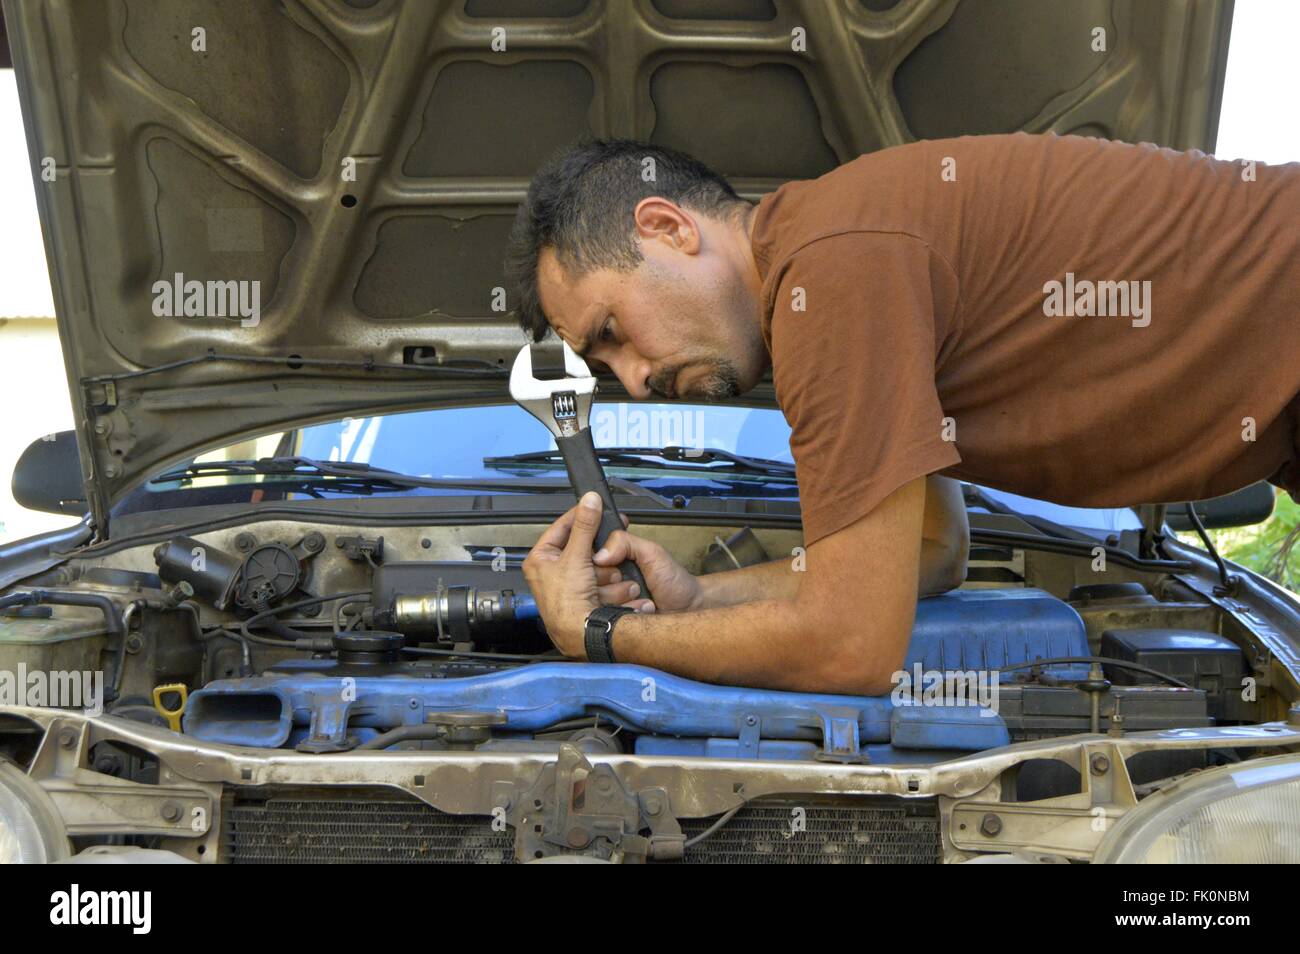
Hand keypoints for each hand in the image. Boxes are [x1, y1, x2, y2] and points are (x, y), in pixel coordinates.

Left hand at [522, 492, 653, 657]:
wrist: (580, 634)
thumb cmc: (566, 604)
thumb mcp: (576, 556)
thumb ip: (585, 527)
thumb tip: (589, 501)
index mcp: (540, 559)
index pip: (562, 528)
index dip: (581, 519)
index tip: (596, 510)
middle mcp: (551, 572)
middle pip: (585, 549)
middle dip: (598, 559)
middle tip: (598, 563)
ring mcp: (570, 586)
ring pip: (598, 567)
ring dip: (606, 575)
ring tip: (601, 584)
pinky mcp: (586, 598)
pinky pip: (604, 583)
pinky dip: (610, 588)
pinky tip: (607, 595)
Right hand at [593, 527, 702, 614]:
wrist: (688, 608)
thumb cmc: (673, 581)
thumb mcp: (651, 552)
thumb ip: (626, 543)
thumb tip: (599, 555)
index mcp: (611, 561)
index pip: (586, 558)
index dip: (597, 563)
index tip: (613, 566)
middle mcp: (605, 582)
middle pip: (585, 581)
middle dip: (610, 581)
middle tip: (632, 582)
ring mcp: (607, 603)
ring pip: (593, 601)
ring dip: (618, 598)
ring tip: (637, 594)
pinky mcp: (612, 622)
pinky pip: (604, 619)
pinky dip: (621, 613)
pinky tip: (636, 610)